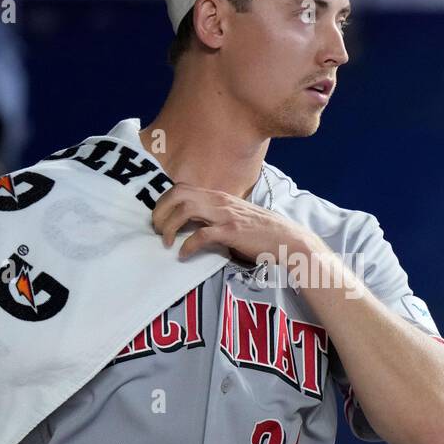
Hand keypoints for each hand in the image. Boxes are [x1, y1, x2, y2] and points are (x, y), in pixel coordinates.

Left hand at [151, 183, 315, 264]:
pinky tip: (183, 254)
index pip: (181, 188)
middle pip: (177, 194)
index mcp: (218, 196)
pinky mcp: (231, 232)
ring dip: (169, 226)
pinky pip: (202, 235)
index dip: (164, 202)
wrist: (287, 239)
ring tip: (165, 241)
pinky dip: (187, 245)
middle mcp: (219, 201)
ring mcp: (225, 215)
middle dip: (160, 211)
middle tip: (156, 229)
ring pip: (185, 210)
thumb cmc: (261, 232)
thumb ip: (215, 216)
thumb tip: (194, 224)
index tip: (159, 219)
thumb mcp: (235, 216)